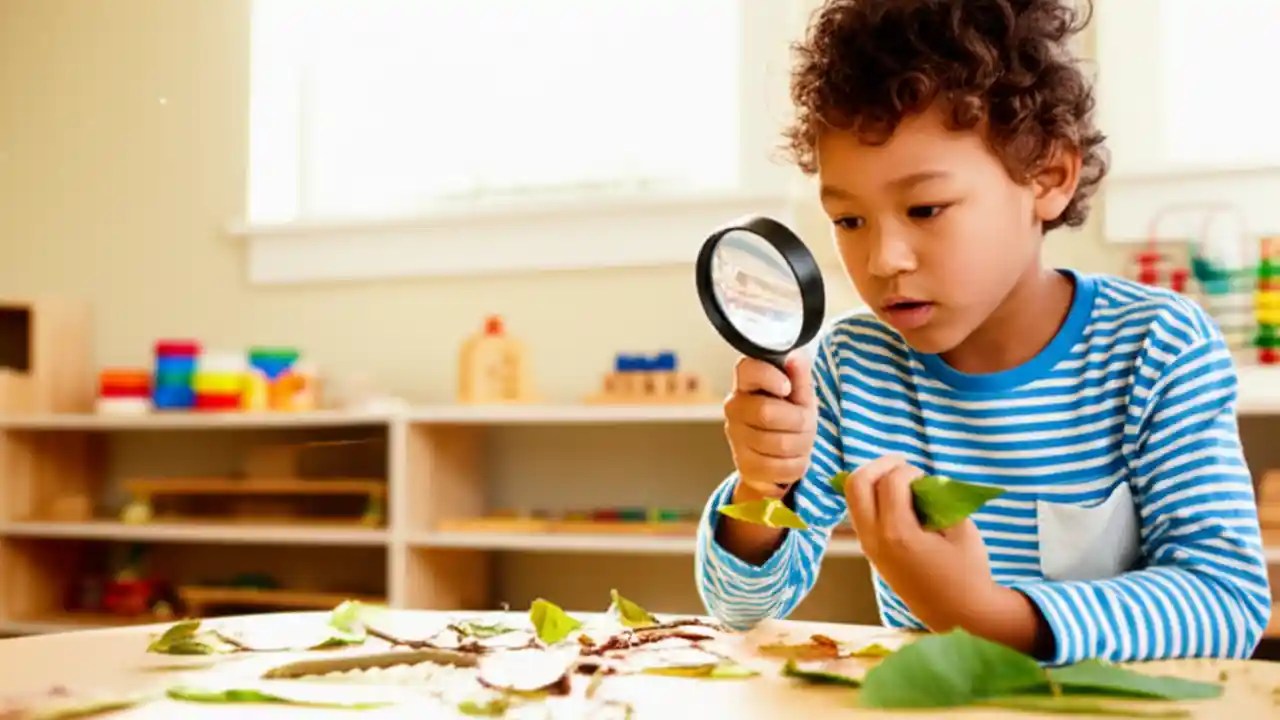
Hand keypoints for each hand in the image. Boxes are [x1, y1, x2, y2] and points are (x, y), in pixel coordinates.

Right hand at [723, 352, 816, 500]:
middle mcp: (734, 408)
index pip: (748, 370)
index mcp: (746, 382)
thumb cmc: (789, 415)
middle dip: (798, 420)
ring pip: (779, 443)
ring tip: (800, 439)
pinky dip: (796, 464)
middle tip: (804, 421)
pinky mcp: (745, 466)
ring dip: (801, 444)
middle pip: (767, 413)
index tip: (786, 387)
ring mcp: (736, 438)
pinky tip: (792, 456)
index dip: (769, 377)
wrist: (780, 453)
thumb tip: (794, 356)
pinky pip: (780, 467)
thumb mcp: (799, 393)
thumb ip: (798, 374)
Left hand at [843, 455, 995, 630]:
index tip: (926, 477)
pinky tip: (897, 499)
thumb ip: (940, 500)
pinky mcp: (871, 552)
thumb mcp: (962, 529)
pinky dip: (873, 498)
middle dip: (878, 466)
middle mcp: (875, 539)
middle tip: (902, 464)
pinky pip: (861, 514)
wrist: (958, 615)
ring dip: (874, 481)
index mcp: (898, 534)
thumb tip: (924, 481)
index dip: (909, 470)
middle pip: (856, 484)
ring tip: (901, 480)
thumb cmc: (967, 572)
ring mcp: (869, 547)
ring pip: (853, 498)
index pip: (889, 482)